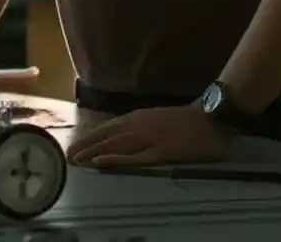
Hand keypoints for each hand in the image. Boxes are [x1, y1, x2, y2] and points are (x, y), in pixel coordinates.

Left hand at [66, 104, 232, 166]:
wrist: (213, 118)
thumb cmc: (186, 120)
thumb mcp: (156, 118)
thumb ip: (139, 125)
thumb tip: (120, 136)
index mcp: (137, 117)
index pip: (106, 128)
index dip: (88, 138)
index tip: (73, 147)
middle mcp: (138, 125)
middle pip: (105, 137)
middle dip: (84, 146)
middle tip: (67, 157)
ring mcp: (150, 138)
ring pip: (115, 146)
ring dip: (93, 153)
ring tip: (76, 161)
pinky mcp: (162, 151)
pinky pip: (135, 157)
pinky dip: (116, 160)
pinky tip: (100, 163)